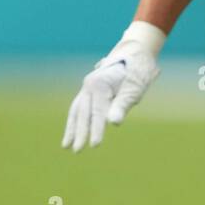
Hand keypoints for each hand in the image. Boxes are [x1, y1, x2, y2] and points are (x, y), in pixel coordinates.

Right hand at [62, 23, 162, 151]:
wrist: (136, 54)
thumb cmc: (138, 72)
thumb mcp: (134, 88)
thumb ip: (123, 105)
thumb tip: (113, 122)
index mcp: (99, 84)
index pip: (97, 112)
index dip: (96, 130)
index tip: (95, 145)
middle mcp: (89, 85)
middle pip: (82, 113)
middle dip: (80, 132)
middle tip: (77, 150)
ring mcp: (87, 87)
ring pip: (76, 111)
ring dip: (72, 128)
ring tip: (66, 146)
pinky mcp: (89, 91)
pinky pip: (79, 108)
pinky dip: (75, 120)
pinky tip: (72, 132)